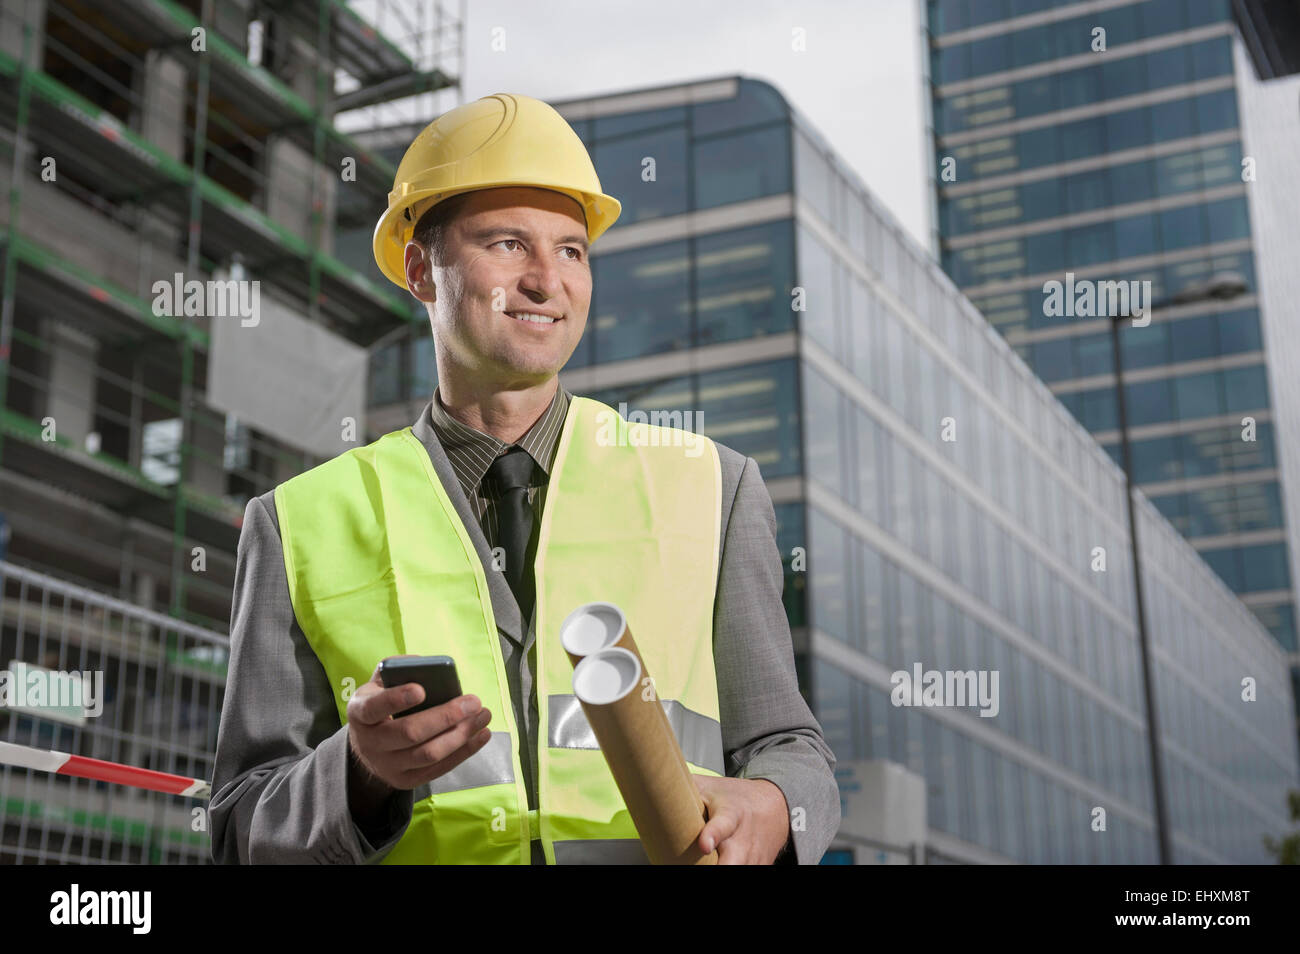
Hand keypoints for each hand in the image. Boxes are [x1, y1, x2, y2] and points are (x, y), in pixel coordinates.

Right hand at [346, 662, 492, 793]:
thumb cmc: (381, 705)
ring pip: (429, 754)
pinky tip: (481, 734)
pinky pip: (439, 768)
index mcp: (360, 712)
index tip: (421, 689)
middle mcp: (370, 742)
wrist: (368, 745)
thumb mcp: (379, 685)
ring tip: (483, 716)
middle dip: (446, 716)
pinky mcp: (406, 780)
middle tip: (473, 701)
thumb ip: (397, 670)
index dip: (397, 699)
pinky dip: (465, 751)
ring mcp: (388, 765)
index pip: (375, 707)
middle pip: (410, 733)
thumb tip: (428, 665)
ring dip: (461, 735)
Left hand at [691, 773, 790, 864]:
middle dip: (722, 866)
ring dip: (725, 868)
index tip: (704, 844)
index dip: (713, 835)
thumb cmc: (733, 797)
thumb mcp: (709, 786)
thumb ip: (684, 786)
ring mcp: (754, 857)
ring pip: (741, 870)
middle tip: (703, 865)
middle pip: (734, 862)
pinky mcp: (761, 867)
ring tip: (708, 864)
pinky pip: (745, 874)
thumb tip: (647, 772)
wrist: (775, 806)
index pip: (722, 825)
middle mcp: (744, 839)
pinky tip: (723, 863)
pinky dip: (733, 871)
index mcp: (730, 814)